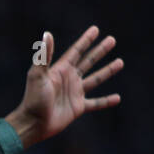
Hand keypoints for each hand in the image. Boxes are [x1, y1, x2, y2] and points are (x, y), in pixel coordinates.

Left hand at [5, 26, 122, 148]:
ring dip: (107, 71)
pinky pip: (95, 103)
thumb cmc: (33, 99)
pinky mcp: (77, 108)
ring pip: (95, 79)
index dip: (85, 40)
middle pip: (88, 62)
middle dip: (99, 51)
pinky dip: (106, 101)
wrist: (32, 124)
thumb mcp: (37, 75)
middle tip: (112, 40)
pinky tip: (117, 98)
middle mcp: (69, 80)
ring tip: (120, 62)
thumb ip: (44, 56)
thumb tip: (47, 34)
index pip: (76, 52)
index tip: (95, 29)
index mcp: (61, 70)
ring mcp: (74, 93)